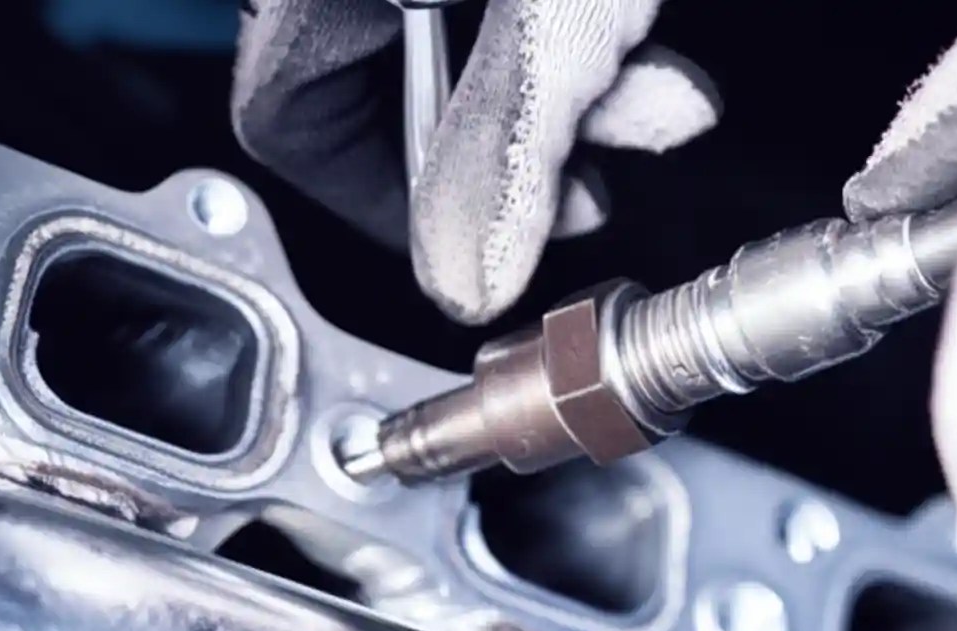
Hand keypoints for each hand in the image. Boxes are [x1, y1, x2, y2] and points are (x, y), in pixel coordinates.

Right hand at [232, 0, 721, 323]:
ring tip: (662, 101)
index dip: (386, 209)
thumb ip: (507, 136)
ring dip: (580, 98)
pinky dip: (589, 32)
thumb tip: (467, 278)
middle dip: (519, 158)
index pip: (294, 122)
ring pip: (474, 55)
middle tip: (589, 184)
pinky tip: (645, 39)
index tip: (477, 257)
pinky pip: (519, 9)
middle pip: (390, 98)